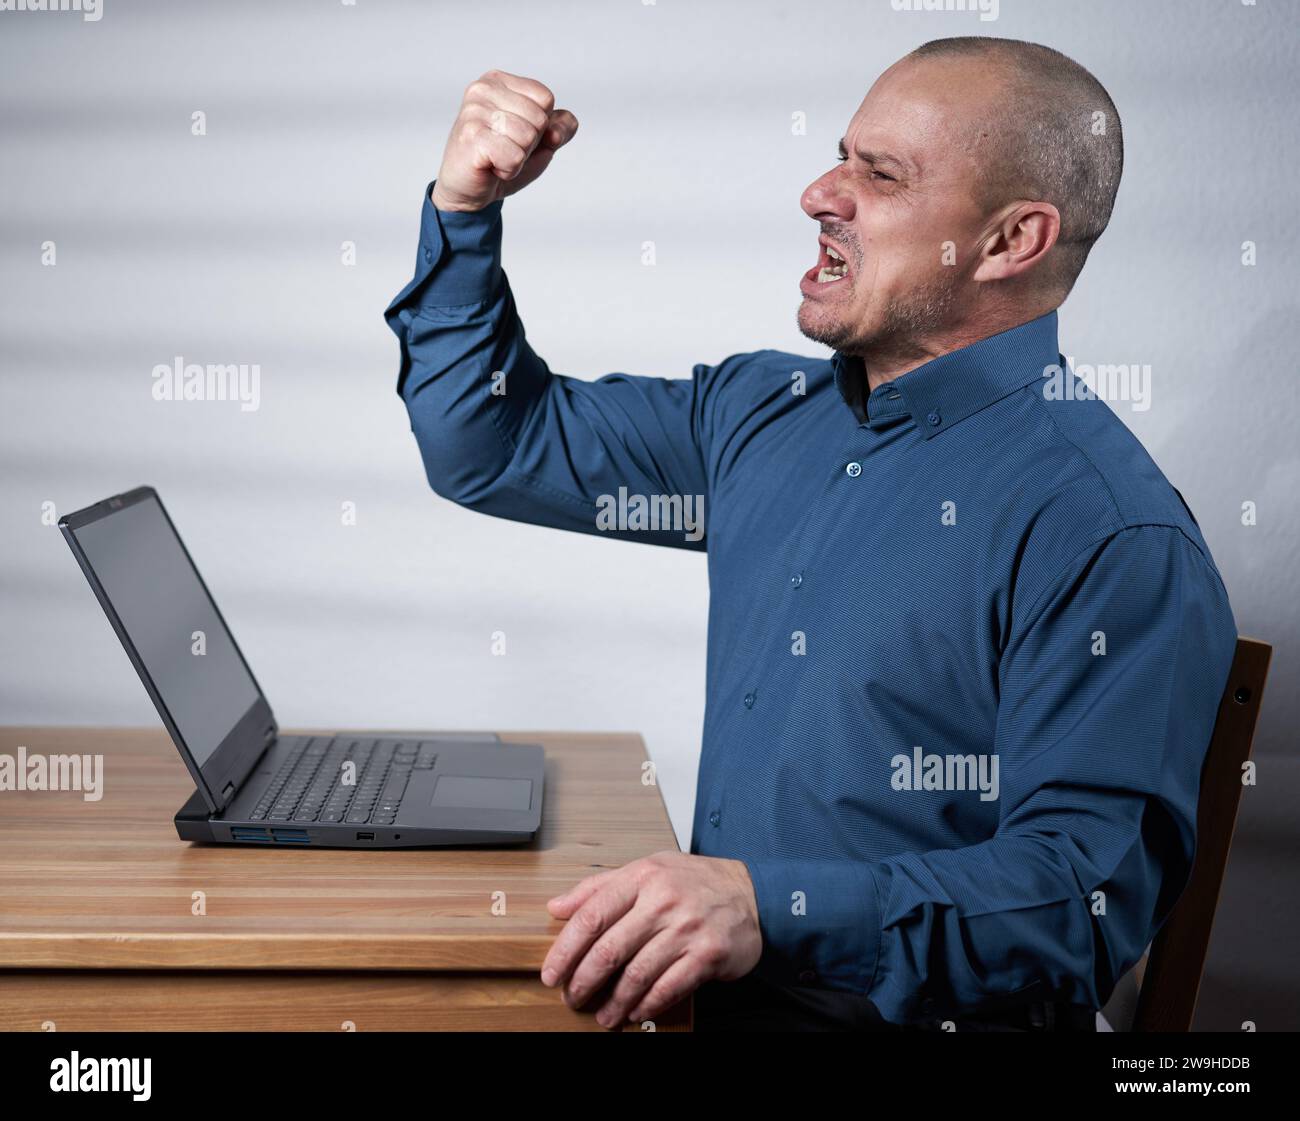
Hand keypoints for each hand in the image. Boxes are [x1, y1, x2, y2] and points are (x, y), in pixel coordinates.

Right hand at [431, 69, 578, 211]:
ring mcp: (474, 111)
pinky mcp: (471, 136)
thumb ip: (561, 127)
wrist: (466, 189)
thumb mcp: (540, 141)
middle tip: (503, 149)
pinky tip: (490, 166)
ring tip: (496, 157)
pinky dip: (508, 170)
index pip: (546, 98)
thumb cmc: (500, 159)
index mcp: (499, 81)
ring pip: (527, 137)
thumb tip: (555, 132)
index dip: (540, 126)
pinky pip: (514, 157)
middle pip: (539, 119)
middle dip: (529, 144)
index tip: (514, 135)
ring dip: (517, 158)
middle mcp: (483, 89)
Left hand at [541, 851, 762, 1028]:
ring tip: (604, 1014)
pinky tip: (637, 1011)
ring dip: (615, 1002)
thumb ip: (599, 887)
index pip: (592, 915)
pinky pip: (669, 987)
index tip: (552, 972)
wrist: (751, 893)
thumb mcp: (646, 870)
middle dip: (584, 981)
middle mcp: (663, 901)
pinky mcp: (708, 954)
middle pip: (609, 949)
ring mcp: (687, 928)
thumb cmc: (693, 882)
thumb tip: (557, 906)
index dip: (566, 949)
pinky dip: (648, 1005)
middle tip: (572, 998)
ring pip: (637, 974)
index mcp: (642, 877)